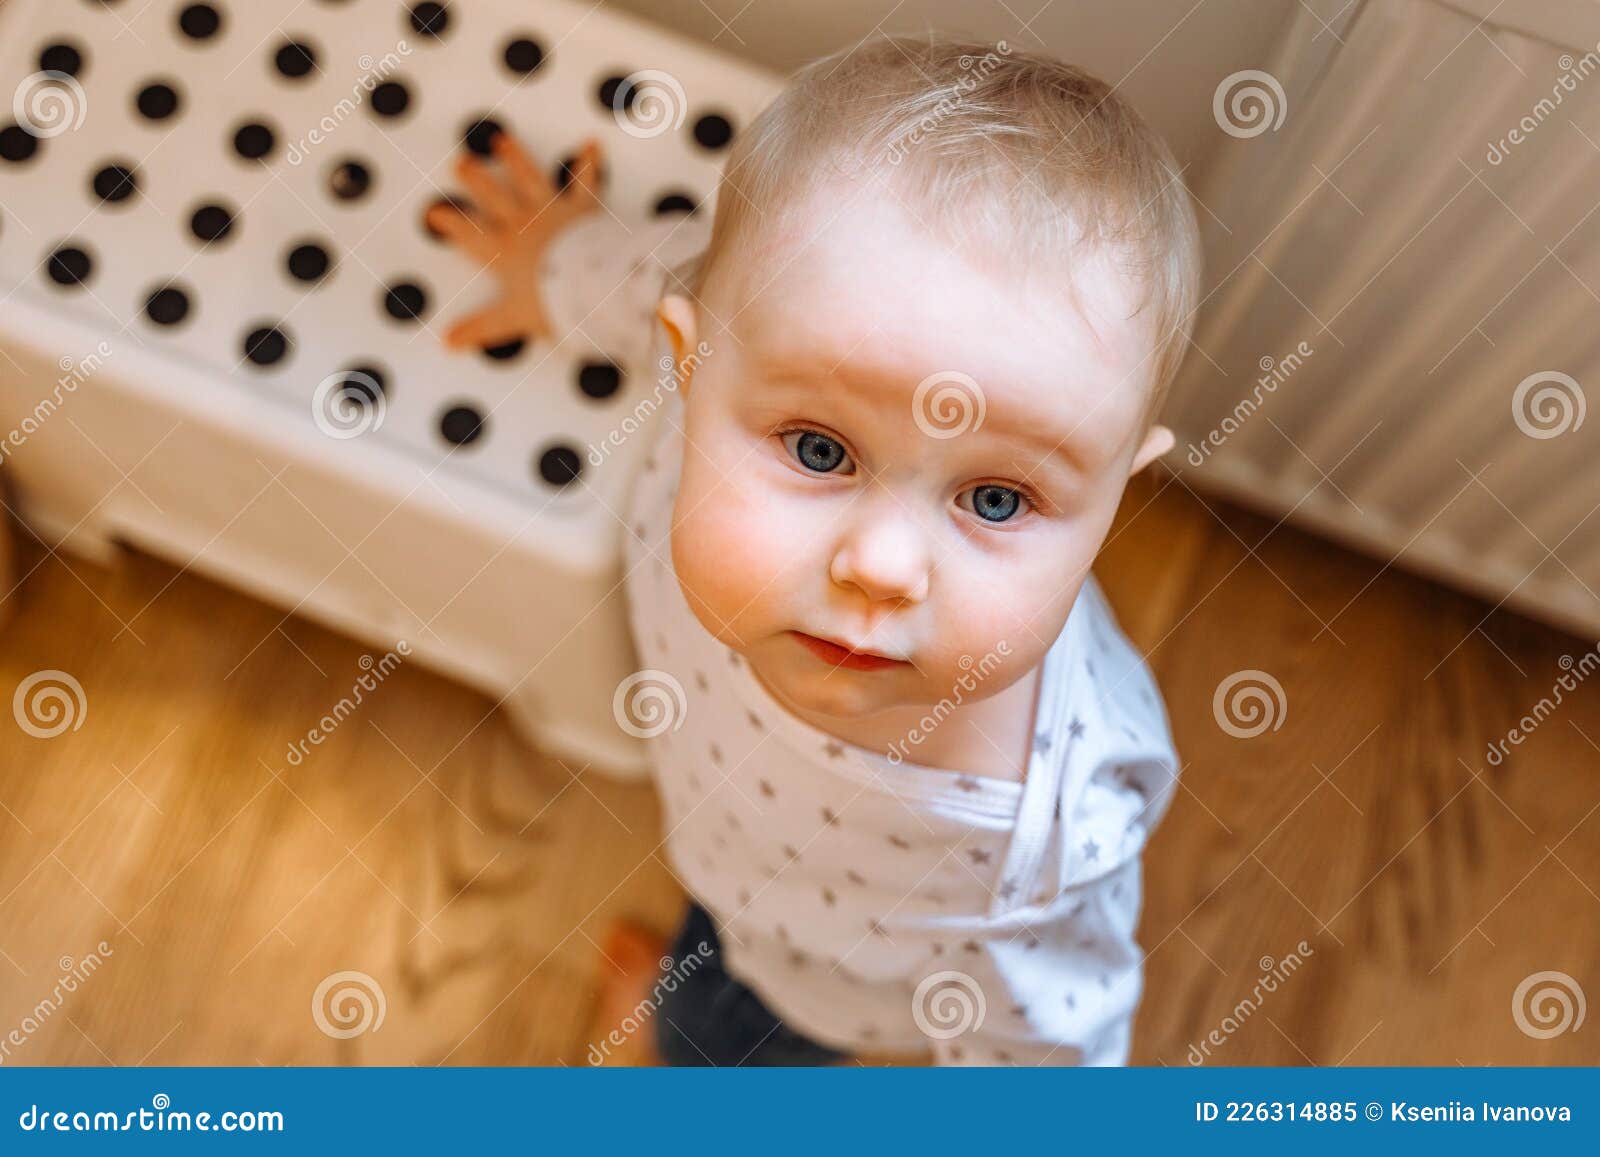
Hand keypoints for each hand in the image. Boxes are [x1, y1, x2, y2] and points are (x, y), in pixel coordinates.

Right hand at [426, 132, 605, 349]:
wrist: (591, 286)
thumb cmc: (552, 302)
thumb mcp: (512, 320)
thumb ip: (480, 328)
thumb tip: (447, 343)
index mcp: (503, 251)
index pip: (469, 234)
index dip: (450, 224)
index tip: (435, 213)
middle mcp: (523, 225)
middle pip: (493, 196)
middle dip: (475, 179)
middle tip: (461, 163)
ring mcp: (552, 212)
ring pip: (529, 179)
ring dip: (516, 159)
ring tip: (502, 140)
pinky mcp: (582, 210)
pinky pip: (585, 183)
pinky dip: (590, 163)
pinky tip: (592, 143)